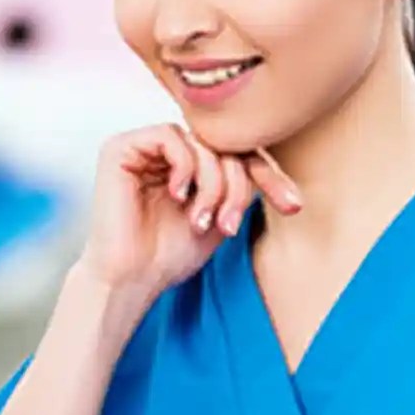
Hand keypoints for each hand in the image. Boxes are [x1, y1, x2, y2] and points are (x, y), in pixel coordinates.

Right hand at [77, 123, 301, 296]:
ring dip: (212, 182)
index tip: (293, 206)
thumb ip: (240, 188)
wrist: (130, 280)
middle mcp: (168, 153)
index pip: (239, 155)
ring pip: (201, 141)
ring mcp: (145, 148)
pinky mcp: (121, 148)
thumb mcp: (221, 219)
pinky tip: (178, 194)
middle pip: (224, 146)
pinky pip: (169, 135)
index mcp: (191, 168)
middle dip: (237, 186)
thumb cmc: (168, 257)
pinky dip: (184, 165)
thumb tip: (268, 165)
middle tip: (229, 224)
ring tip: (201, 219)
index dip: (269, 177)